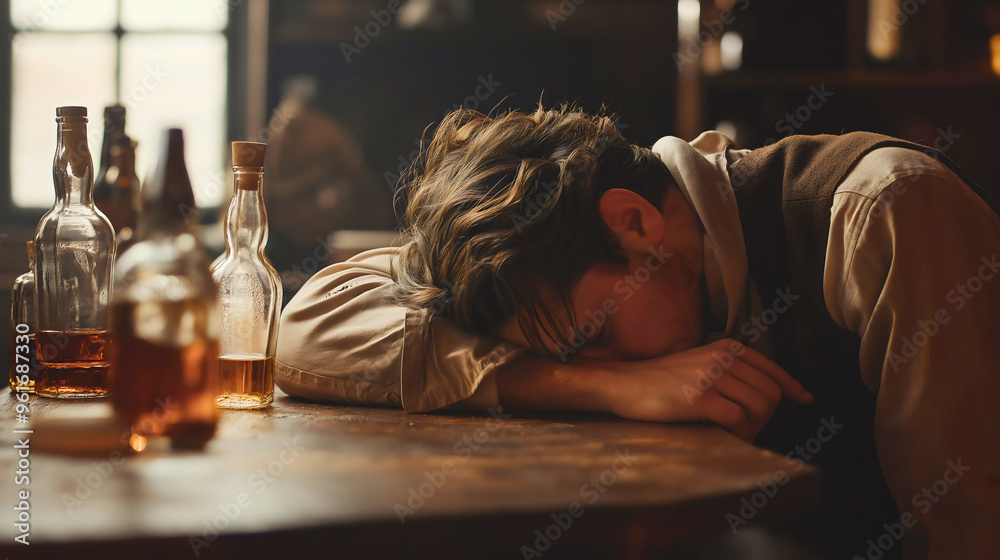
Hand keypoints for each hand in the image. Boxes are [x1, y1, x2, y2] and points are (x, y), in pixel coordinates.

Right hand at [599, 338, 812, 439]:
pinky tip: (727, 438)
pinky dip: (740, 435)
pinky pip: (739, 420)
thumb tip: (761, 393)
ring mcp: (711, 376)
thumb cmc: (658, 380)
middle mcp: (723, 357)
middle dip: (767, 416)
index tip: (804, 400)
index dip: (792, 387)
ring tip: (737, 435)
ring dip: (754, 428)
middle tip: (748, 429)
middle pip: (770, 392)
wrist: (623, 383)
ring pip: (760, 406)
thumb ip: (727, 369)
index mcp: (726, 348)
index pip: (771, 368)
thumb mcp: (698, 362)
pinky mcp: (700, 398)